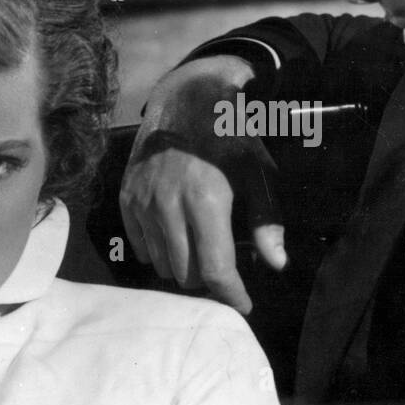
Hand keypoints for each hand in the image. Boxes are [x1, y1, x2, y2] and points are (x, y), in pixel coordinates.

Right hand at [119, 57, 287, 313]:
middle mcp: (169, 205)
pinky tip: (175, 238)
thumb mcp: (259, 173)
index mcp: (206, 201)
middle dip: (209, 280)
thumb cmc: (231, 136)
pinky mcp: (126, 198)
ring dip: (183, 267)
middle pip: (187, 274)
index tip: (243, 304)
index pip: (215, 270)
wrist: (184, 99)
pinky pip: (141, 247)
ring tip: (199, 252)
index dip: (231, 294)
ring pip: (162, 264)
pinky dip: (159, 251)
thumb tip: (278, 264)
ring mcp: (143, 202)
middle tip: (223, 270)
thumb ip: (267, 220)